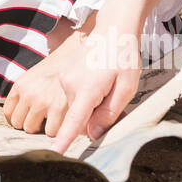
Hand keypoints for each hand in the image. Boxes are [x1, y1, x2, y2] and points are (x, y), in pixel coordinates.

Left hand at [3, 50, 69, 135]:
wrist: (77, 58)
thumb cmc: (56, 72)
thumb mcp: (34, 77)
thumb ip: (24, 93)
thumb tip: (14, 116)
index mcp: (20, 85)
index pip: (8, 112)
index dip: (18, 117)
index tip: (25, 118)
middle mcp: (29, 94)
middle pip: (18, 123)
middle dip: (28, 122)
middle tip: (39, 118)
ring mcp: (42, 102)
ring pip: (31, 129)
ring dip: (40, 127)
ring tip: (50, 119)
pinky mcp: (58, 109)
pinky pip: (50, 131)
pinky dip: (55, 129)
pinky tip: (60, 120)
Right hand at [51, 25, 141, 153]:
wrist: (112, 30)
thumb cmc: (123, 58)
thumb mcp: (126, 88)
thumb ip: (109, 114)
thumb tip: (92, 134)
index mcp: (87, 89)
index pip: (74, 121)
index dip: (65, 139)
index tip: (54, 151)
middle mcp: (69, 84)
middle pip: (79, 116)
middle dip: (93, 116)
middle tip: (112, 97)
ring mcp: (63, 78)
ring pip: (75, 107)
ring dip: (89, 105)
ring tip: (104, 85)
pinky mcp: (62, 74)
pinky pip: (71, 96)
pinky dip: (82, 96)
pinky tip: (95, 80)